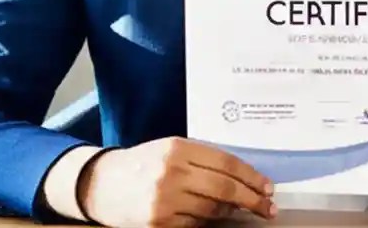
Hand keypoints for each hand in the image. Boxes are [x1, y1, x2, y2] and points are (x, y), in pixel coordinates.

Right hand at [77, 137, 276, 227]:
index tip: (267, 187)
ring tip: (241, 211)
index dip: (251, 177)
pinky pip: (196, 225)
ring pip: (213, 210)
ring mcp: (164, 199)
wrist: (100, 184)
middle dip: (252, 199)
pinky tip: (213, 218)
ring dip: (231, 212)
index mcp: (176, 148)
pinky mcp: (159, 222)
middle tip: (268, 207)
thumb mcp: (168, 150)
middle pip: (225, 188)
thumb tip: (241, 178)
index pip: (226, 163)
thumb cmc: (140, 165)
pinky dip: (208, 223)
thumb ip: (201, 159)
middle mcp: (171, 172)